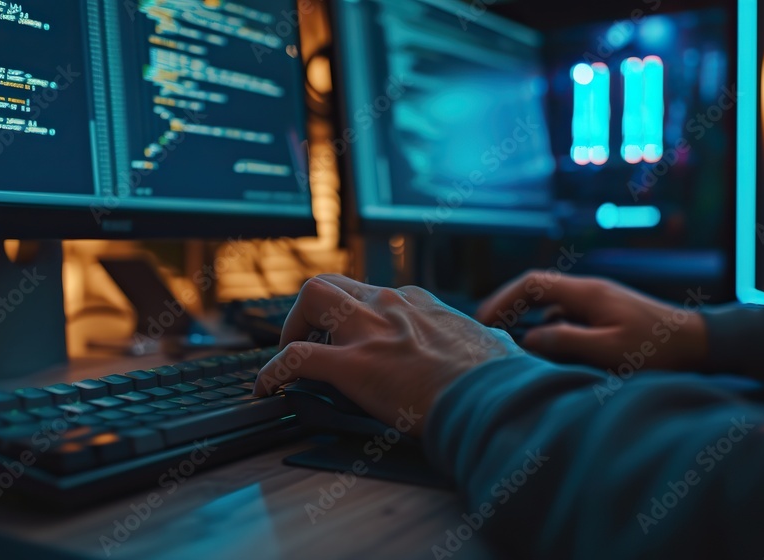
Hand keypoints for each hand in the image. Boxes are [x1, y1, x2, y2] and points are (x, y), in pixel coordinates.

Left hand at [253, 275, 520, 435]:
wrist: (493, 400)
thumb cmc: (497, 380)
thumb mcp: (495, 346)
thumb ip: (486, 340)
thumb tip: (497, 344)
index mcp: (420, 304)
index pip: (374, 294)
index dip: (355, 315)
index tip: (350, 337)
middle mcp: (392, 305)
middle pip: (334, 283)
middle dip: (313, 310)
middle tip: (310, 340)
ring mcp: (370, 331)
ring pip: (311, 296)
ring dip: (292, 325)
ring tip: (286, 355)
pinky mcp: (354, 364)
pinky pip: (295, 358)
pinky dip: (272, 372)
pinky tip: (266, 388)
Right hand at [475, 271, 707, 370]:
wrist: (701, 344)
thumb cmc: (658, 350)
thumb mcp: (608, 351)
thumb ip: (565, 342)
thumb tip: (530, 338)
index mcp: (587, 293)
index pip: (532, 283)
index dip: (503, 299)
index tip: (484, 321)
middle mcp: (590, 291)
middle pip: (537, 289)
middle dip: (509, 307)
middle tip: (488, 330)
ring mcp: (599, 302)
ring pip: (552, 305)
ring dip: (530, 321)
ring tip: (512, 345)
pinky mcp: (607, 315)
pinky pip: (568, 318)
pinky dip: (551, 330)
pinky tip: (549, 353)